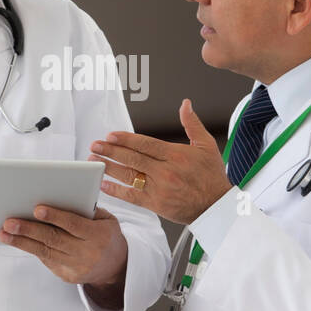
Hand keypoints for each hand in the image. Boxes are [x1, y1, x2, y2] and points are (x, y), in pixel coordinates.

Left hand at [0, 205, 127, 288]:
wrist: (117, 267)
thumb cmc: (107, 235)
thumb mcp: (107, 220)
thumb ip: (86, 210)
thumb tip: (58, 197)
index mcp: (99, 235)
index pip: (74, 225)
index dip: (55, 217)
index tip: (37, 209)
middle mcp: (87, 253)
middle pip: (54, 239)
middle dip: (29, 230)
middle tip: (9, 221)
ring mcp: (76, 267)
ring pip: (45, 252)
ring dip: (22, 242)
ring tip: (4, 233)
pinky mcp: (67, 276)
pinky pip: (46, 260)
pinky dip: (31, 249)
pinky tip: (16, 240)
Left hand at [89, 98, 231, 223]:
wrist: (217, 206)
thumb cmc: (212, 176)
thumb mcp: (206, 145)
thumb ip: (192, 123)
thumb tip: (185, 104)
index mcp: (176, 155)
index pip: (145, 144)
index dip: (126, 139)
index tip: (110, 135)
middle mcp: (165, 171)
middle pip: (133, 158)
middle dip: (111, 151)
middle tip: (95, 145)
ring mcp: (159, 189)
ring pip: (129, 176)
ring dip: (109, 167)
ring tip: (94, 161)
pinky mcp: (155, 204)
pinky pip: (131, 196)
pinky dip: (116, 190)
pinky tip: (103, 183)